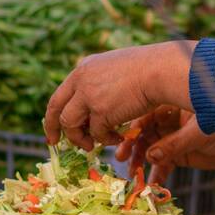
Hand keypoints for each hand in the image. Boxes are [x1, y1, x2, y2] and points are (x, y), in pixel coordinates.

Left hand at [44, 41, 194, 150]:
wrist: (160, 71)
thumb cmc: (148, 69)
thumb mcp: (115, 68)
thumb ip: (100, 82)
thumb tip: (92, 104)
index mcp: (84, 69)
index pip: (61, 93)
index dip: (56, 112)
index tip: (55, 126)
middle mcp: (81, 80)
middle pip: (55, 109)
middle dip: (53, 129)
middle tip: (55, 143)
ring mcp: (89, 96)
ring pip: (70, 125)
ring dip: (80, 139)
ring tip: (92, 146)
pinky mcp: (101, 112)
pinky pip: (97, 134)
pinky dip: (106, 140)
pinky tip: (119, 139)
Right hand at [117, 105, 214, 184]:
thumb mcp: (202, 133)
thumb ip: (177, 144)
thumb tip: (151, 156)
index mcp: (174, 104)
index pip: (146, 114)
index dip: (134, 129)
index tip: (124, 142)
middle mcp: (171, 120)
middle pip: (144, 132)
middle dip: (133, 146)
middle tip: (122, 160)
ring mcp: (175, 137)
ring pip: (151, 148)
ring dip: (141, 162)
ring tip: (134, 176)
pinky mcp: (181, 153)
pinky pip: (164, 162)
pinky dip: (158, 172)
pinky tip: (153, 184)